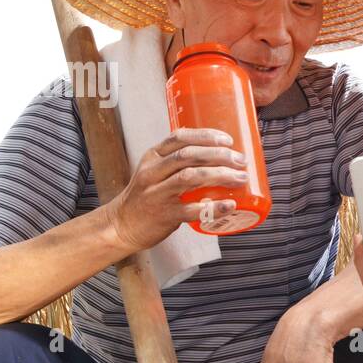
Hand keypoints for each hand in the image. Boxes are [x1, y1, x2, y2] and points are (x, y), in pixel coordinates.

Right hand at [107, 127, 248, 251]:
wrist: (121, 226)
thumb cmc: (145, 197)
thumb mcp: (154, 172)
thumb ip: (177, 162)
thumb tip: (216, 154)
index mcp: (153, 157)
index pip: (179, 138)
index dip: (206, 136)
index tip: (228, 140)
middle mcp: (153, 172)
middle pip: (188, 155)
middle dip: (219, 155)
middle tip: (241, 160)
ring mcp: (157, 194)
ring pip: (190, 177)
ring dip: (220, 175)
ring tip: (240, 178)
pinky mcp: (164, 216)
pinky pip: (191, 210)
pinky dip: (213, 207)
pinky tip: (230, 205)